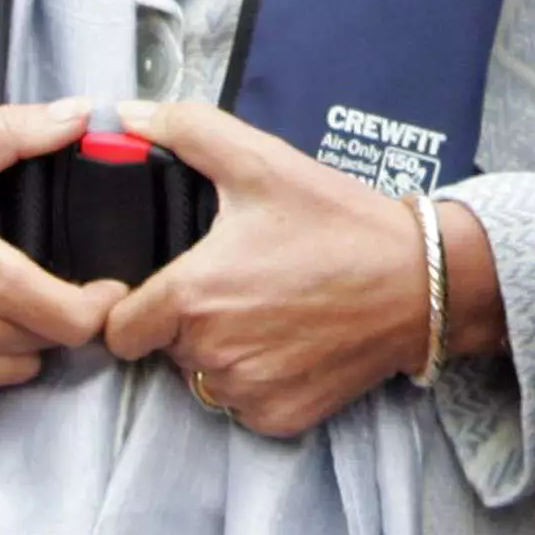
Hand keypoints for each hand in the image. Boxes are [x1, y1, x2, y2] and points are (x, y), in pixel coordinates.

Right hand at [0, 99, 125, 416]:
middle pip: (51, 344)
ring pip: (15, 371)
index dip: (104, 303)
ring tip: (3, 296)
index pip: (75, 319)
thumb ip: (13, 134)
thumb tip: (77, 114)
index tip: (107, 282)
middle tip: (52, 276)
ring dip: (23, 340)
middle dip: (62, 312)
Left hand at [103, 101, 503, 438]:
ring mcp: (245, 393)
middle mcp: (210, 355)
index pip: (118, 330)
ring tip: (268, 306)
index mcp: (193, 296)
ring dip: (222, 350)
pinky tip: (291, 339)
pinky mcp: (277, 418)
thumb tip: (131, 116)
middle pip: (165, 349)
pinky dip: (259, 377)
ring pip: (204, 377)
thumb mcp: (264, 162)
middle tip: (238, 281)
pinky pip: (243, 403)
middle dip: (188, 320)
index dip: (134, 307)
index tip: (166, 287)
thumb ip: (189, 132)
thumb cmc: (337, 221)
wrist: (416, 280)